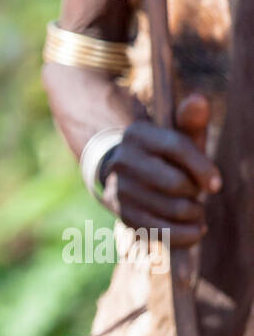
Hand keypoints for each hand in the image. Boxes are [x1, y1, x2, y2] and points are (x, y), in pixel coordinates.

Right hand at [102, 94, 220, 248]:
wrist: (123, 173)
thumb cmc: (163, 154)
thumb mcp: (176, 134)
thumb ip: (190, 120)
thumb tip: (199, 99)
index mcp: (137, 133)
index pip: (177, 147)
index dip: (202, 167)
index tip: (216, 184)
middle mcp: (122, 160)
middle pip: (175, 183)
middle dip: (195, 192)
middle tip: (197, 193)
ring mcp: (119, 189)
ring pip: (172, 209)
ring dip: (194, 213)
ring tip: (195, 209)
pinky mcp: (123, 215)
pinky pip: (162, 233)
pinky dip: (186, 235)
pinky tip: (194, 229)